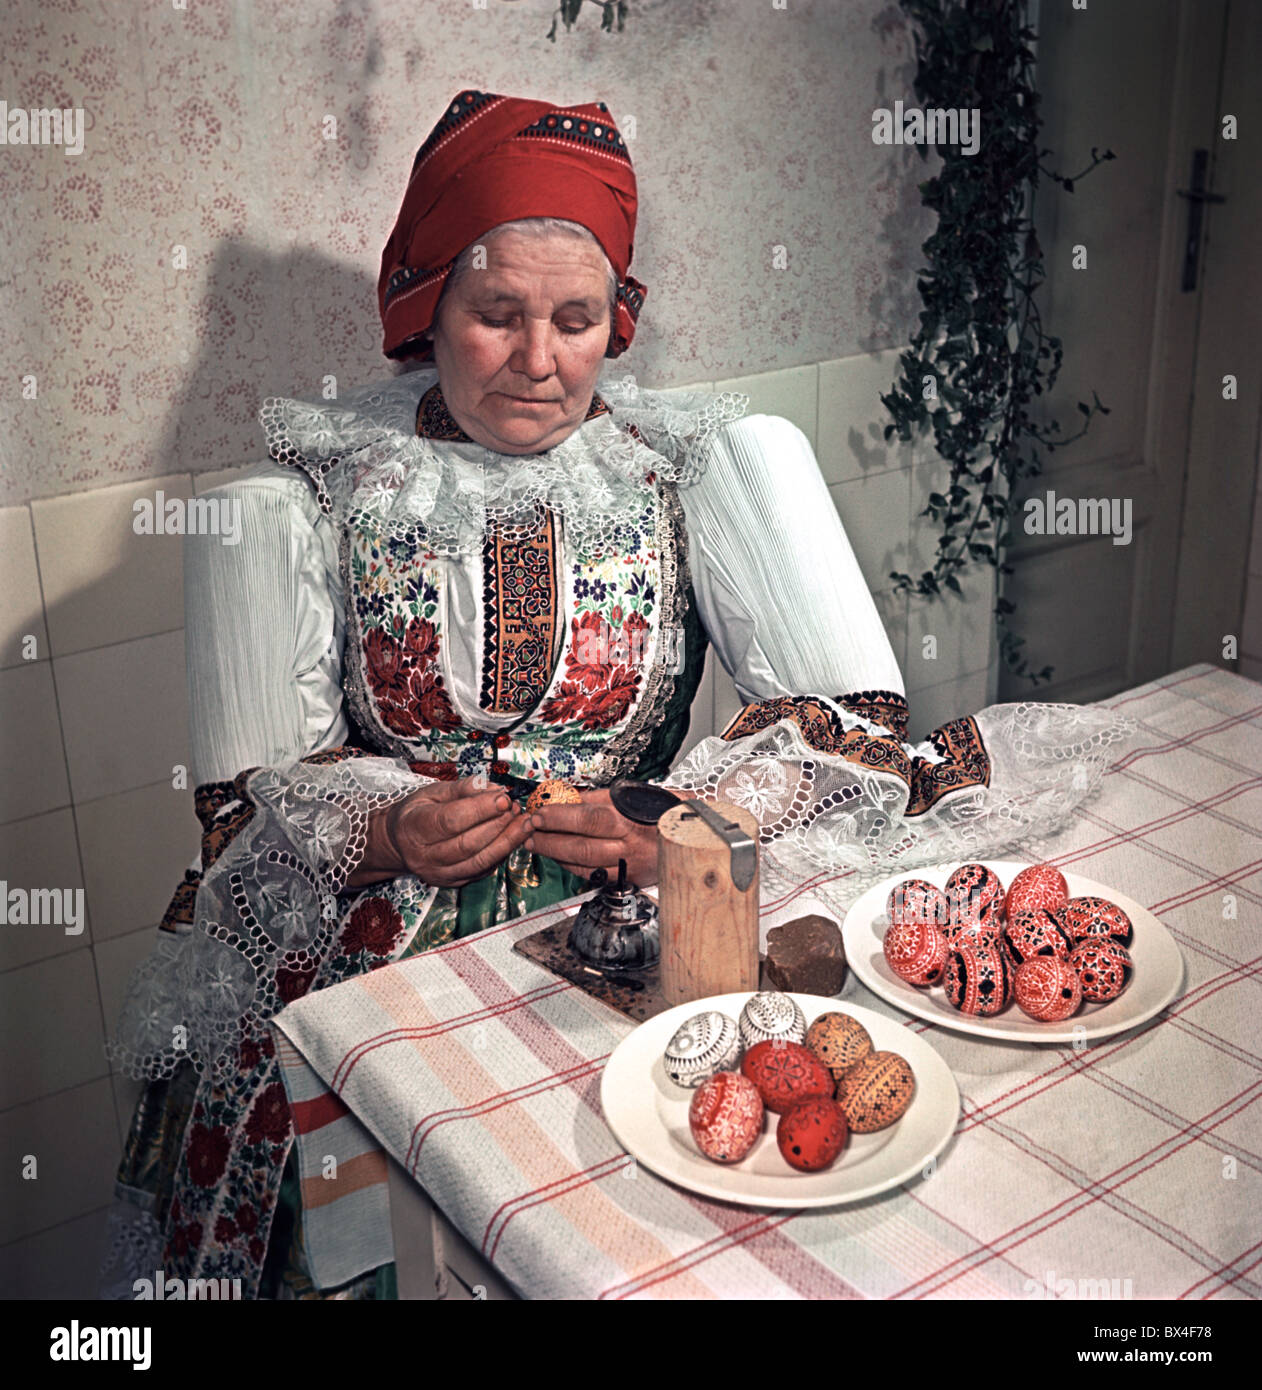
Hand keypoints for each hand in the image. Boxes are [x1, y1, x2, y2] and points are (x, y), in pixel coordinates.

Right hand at [386, 776, 533, 887]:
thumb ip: (462, 789)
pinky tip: (513, 838)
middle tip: (516, 809)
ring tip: (524, 824)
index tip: (503, 798)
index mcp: (413, 828)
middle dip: (498, 826)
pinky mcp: (452, 883)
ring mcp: (437, 874)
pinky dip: (501, 854)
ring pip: (478, 862)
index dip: (480, 810)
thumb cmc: (417, 813)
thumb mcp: (432, 793)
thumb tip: (493, 788)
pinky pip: (482, 870)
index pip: (450, 821)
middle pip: (467, 844)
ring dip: (506, 843)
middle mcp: (423, 856)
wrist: (399, 843)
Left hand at [524, 788, 659, 886]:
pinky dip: (573, 867)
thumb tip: (567, 799)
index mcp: (631, 819)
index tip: (538, 813)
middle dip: (549, 839)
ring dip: (555, 854)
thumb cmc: (665, 809)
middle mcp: (631, 846)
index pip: (588, 818)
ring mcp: (630, 866)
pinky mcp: (630, 879)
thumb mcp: (633, 796)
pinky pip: (595, 877)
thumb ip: (599, 799)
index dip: (559, 817)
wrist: (696, 834)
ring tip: (535, 844)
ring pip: (585, 865)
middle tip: (528, 831)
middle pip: (581, 846)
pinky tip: (559, 858)